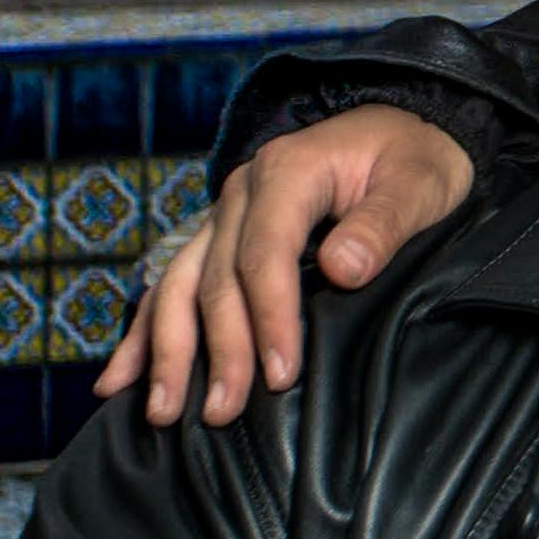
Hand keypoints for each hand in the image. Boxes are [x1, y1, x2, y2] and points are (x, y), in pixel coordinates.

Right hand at [94, 112, 475, 426]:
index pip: (264, 254)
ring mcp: (221, 214)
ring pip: (177, 283)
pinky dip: (142, 330)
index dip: (269, 317)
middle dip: (216, 349)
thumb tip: (341, 269)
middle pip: (214, 277)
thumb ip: (383, 224)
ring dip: (165, 349)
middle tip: (222, 413)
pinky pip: (168, 283)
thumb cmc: (414, 159)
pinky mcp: (217, 236)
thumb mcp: (419, 183)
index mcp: (286, 171)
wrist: (399, 126)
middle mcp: (240, 191)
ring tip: (161, 411)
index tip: (282, 375)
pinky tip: (119, 378)